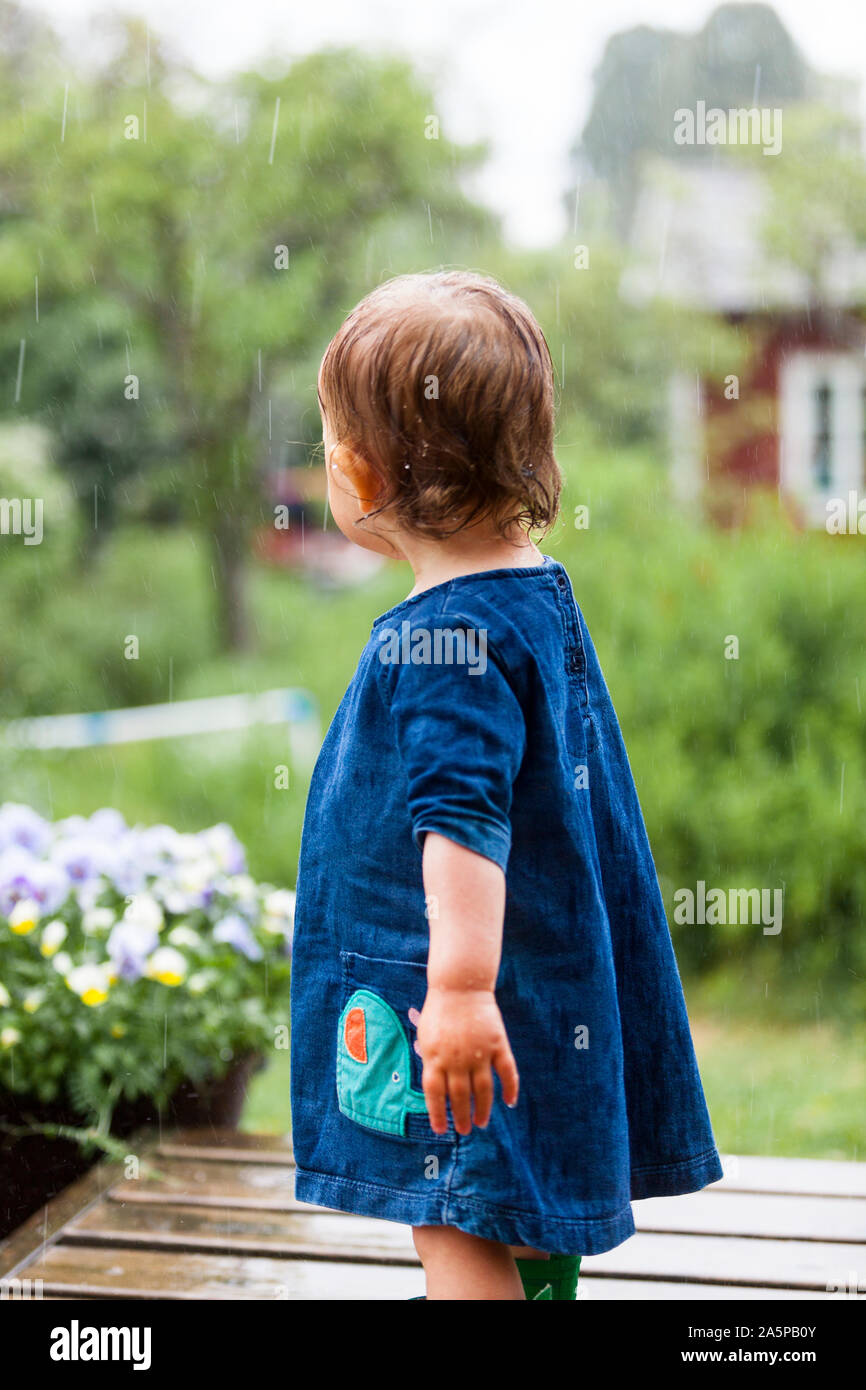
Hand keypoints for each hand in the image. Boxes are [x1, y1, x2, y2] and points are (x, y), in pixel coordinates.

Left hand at [415, 986, 518, 1135]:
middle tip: (464, 1130)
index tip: (441, 1130)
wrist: (460, 987)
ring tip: (481, 1124)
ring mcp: (479, 1052)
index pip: (435, 1094)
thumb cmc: (439, 1012)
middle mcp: (456, 1059)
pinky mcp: (497, 1044)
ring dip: (483, 1109)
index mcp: (435, 1057)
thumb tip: (435, 1089)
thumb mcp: (426, 1038)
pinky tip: (510, 1102)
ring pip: (483, 1090)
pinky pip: (507, 1071)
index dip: (438, 1114)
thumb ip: (431, 1062)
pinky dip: (510, 1088)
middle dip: (461, 1117)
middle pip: (460, 1096)